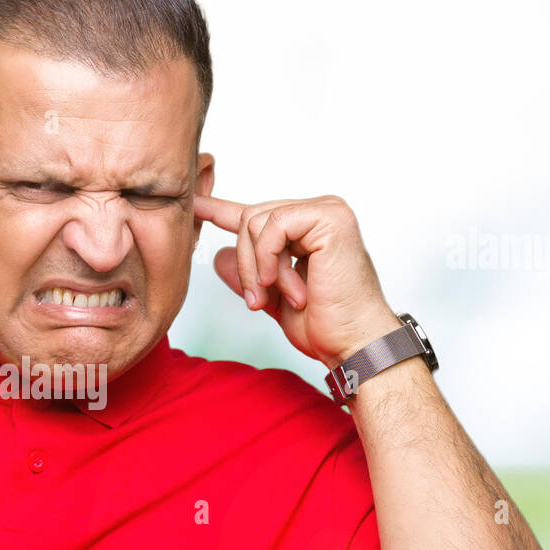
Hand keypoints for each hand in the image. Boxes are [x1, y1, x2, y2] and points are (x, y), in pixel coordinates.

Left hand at [193, 194, 400, 369]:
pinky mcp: (329, 218)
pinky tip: (286, 285)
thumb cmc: (326, 325)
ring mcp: (326, 211)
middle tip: (258, 300)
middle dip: (245, 264)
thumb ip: (250, 275)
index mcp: (309, 228)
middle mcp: (319, 212)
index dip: (222, 210)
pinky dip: (268, 260)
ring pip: (255, 222)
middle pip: (250, 218)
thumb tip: (219, 257)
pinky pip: (272, 226)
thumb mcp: (274, 298)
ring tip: (280, 295)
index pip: (258, 214)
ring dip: (257, 268)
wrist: (353, 343)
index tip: (195, 205)